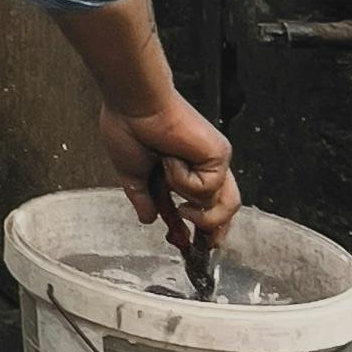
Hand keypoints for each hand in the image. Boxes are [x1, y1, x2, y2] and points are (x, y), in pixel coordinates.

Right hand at [96, 88, 240, 243]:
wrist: (134, 105)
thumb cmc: (128, 126)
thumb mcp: (132, 174)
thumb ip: (143, 198)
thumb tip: (147, 218)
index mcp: (183, 168)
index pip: (198, 206)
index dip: (191, 228)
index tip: (179, 241)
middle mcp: (203, 165)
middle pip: (223, 209)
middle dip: (212, 231)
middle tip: (200, 246)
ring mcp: (213, 161)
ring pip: (222, 206)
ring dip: (195, 208)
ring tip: (179, 201)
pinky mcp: (218, 156)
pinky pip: (206, 188)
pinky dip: (183, 180)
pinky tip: (170, 162)